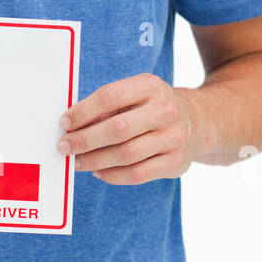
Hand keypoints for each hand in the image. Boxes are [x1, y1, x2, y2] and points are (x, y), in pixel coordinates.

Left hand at [56, 73, 198, 184]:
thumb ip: (107, 107)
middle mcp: (165, 110)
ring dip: (95, 160)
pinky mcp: (176, 161)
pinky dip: (113, 175)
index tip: (64, 123)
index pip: (110, 97)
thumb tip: (71, 125)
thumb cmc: (152, 108)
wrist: (196, 122)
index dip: (83, 112)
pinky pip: (137, 174)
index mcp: (151, 85)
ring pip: (126, 154)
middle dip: (85, 140)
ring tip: (78, 162)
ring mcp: (174, 137)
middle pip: (117, 129)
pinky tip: (98, 171)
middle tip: (65, 146)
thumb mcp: (135, 95)